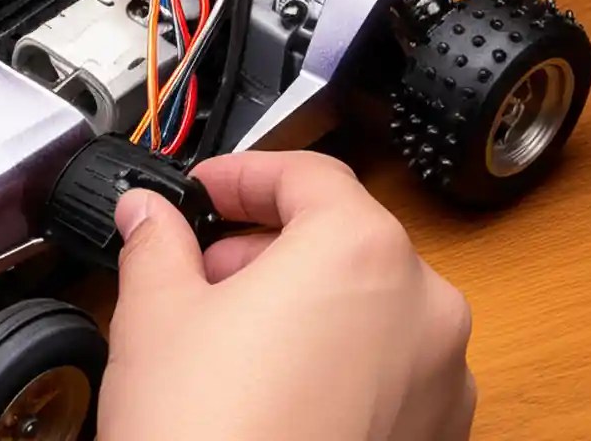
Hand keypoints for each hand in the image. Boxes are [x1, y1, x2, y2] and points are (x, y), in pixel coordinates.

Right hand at [99, 151, 475, 440]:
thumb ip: (157, 242)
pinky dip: (334, 359)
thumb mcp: (156, 314)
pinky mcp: (434, 438)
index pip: (307, 175)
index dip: (243, 175)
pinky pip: (385, 370)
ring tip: (227, 337)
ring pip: (367, 306)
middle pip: (342, 240)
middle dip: (265, 246)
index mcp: (360, 253)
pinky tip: (267, 389)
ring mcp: (439, 381)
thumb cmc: (206, 436)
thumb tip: (150, 216)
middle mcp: (423, 308)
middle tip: (199, 269)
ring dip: (301, 302)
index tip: (205, 191)